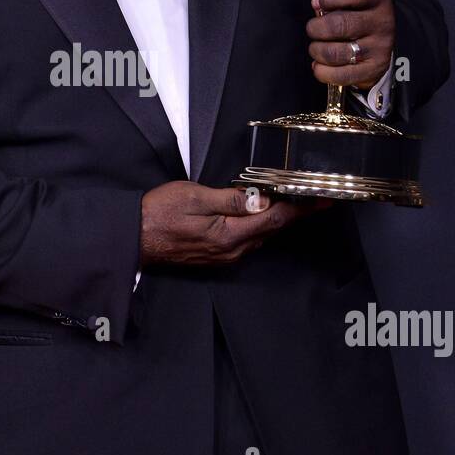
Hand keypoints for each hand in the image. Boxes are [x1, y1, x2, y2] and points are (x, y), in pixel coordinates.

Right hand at [140, 181, 328, 266]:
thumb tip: (261, 199)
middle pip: (272, 229)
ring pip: (261, 236)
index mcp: (229, 236)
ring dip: (277, 219)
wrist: (132, 237)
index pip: (275, 218)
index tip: (323, 200)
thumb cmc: (157, 214)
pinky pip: (247, 241)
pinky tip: (261, 214)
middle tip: (315, 197)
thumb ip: (231, 200)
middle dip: (295, 213)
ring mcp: (224, 257)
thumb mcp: (195, 196)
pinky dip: (260, 226)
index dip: (302, 208)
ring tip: (293, 201)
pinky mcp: (216, 257)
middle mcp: (231, 251)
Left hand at [295, 0, 394, 89]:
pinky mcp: (374, 70)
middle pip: (341, 24)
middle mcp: (384, 21)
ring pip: (338, 52)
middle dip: (317, 28)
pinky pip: (341, 75)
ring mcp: (381, 48)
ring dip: (317, 50)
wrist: (380, 44)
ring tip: (316, 46)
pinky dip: (322, 70)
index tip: (317, 2)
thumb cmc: (352, 12)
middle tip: (313, 28)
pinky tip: (320, 63)